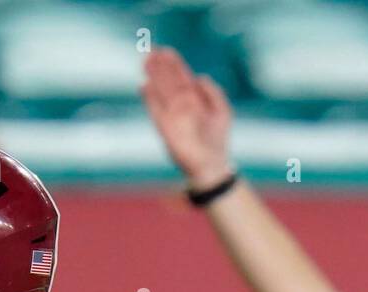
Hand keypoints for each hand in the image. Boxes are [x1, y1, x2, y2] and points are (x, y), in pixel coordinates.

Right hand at [141, 47, 233, 190]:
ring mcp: (172, 115)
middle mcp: (181, 105)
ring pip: (160, 91)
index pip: (181, 77)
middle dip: (160, 66)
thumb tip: (200, 77)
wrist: (211, 164)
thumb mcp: (222, 111)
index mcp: (194, 99)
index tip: (165, 50)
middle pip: (168, 81)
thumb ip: (213, 92)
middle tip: (151, 50)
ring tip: (145, 60)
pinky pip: (155, 110)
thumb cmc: (217, 138)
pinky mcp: (164, 128)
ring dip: (153, 76)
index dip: (173, 64)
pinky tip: (145, 85)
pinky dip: (150, 98)